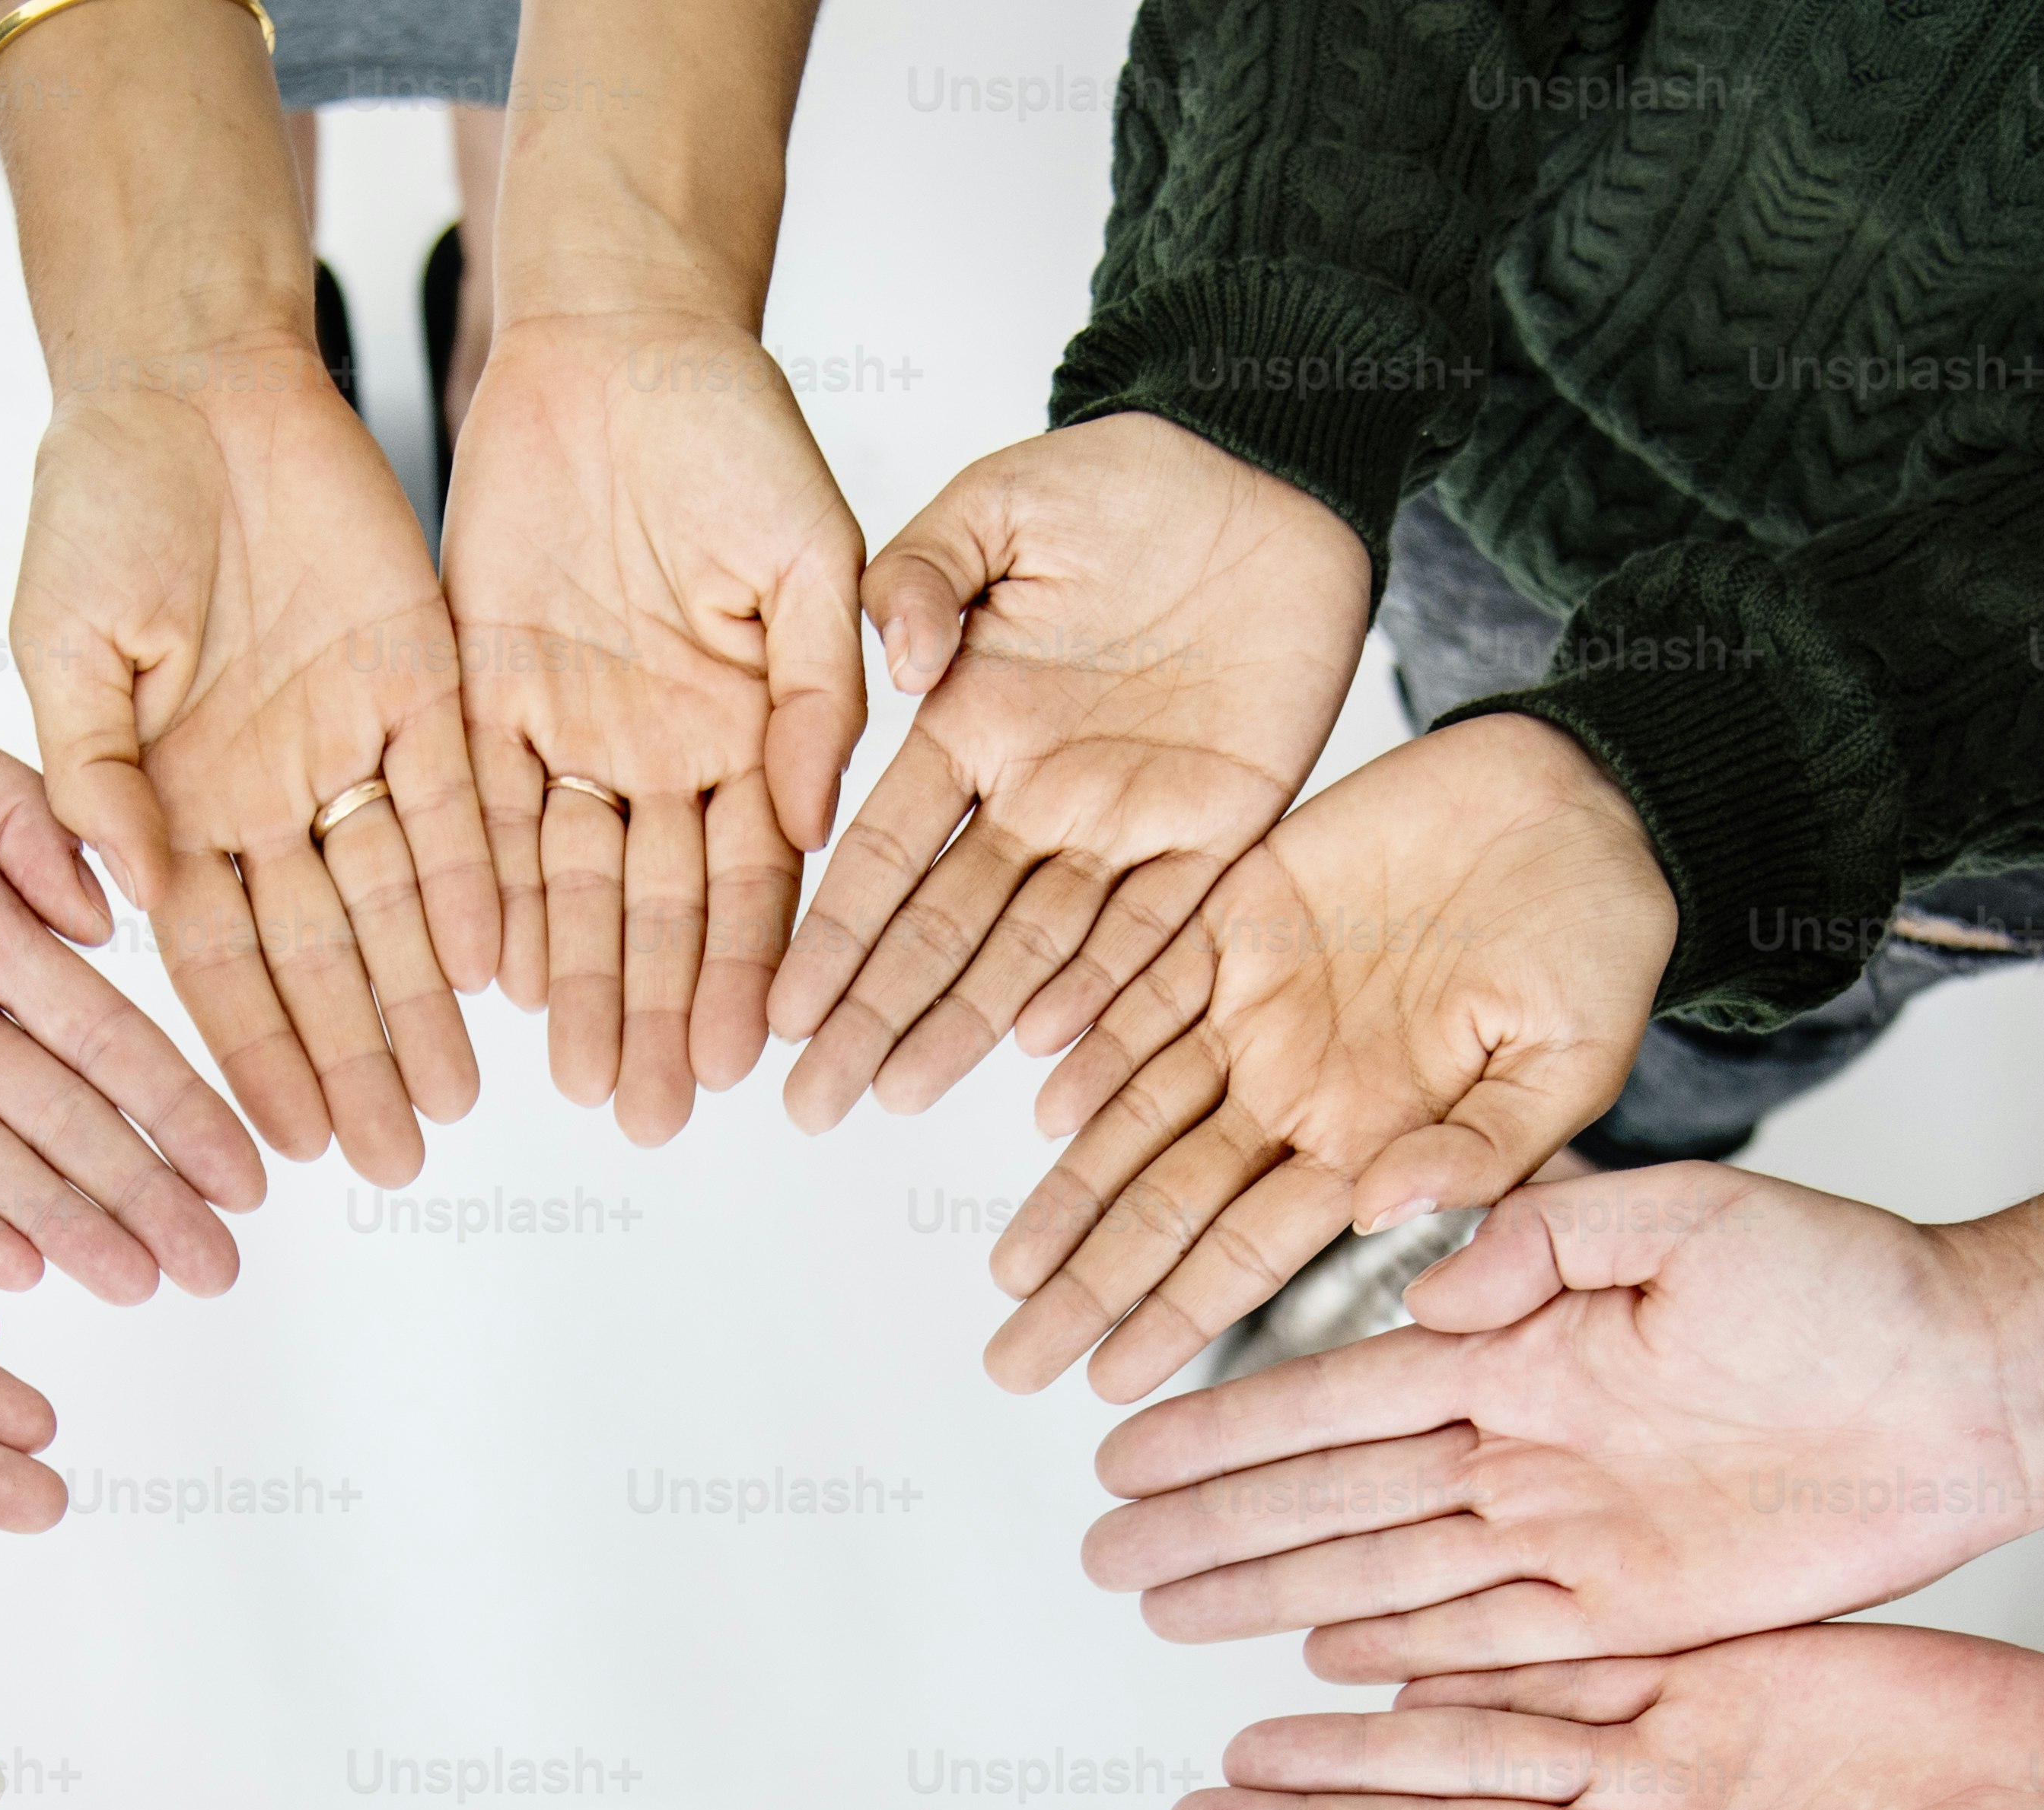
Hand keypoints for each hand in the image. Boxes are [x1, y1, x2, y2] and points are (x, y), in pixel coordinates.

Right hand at [16, 342, 494, 1184]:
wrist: (188, 375)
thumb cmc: (98, 500)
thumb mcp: (63, 635)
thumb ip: (88, 761)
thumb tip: (116, 880)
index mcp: (171, 800)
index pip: (214, 958)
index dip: (248, 1052)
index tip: (278, 1147)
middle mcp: (266, 796)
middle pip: (318, 958)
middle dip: (353, 1062)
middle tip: (394, 1162)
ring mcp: (346, 744)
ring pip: (394, 903)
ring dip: (423, 1005)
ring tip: (458, 1101)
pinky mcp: (423, 682)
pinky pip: (458, 801)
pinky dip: (473, 882)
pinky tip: (492, 966)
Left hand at [443, 309, 863, 1141]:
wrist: (617, 338)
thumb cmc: (734, 425)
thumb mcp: (812, 546)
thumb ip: (822, 683)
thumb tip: (815, 816)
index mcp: (753, 727)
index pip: (755, 877)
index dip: (752, 969)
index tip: (752, 1057)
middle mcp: (664, 750)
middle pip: (660, 908)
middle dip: (660, 1012)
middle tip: (656, 1115)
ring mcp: (574, 729)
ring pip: (573, 885)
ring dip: (581, 984)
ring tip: (584, 1081)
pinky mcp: (484, 693)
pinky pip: (480, 814)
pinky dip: (489, 894)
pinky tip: (499, 977)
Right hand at [774, 419, 1367, 1132]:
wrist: (1266, 473)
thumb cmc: (1129, 477)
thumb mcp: (1000, 504)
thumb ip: (922, 576)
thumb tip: (895, 665)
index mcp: (970, 724)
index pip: (883, 852)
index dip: (831, 934)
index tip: (776, 1009)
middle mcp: (1035, 794)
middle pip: (942, 929)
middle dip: (874, 1016)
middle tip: (811, 1102)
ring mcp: (1124, 821)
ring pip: (1033, 949)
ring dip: (966, 1025)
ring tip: (899, 1096)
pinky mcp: (1218, 829)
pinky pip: (1157, 928)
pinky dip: (1104, 990)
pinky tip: (1043, 1049)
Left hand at [991, 717, 1674, 1401]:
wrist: (1590, 805)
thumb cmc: (1599, 943)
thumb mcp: (1571, 1063)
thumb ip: (1484, 1150)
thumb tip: (1383, 1211)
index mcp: (1370, 1139)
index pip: (1249, 1250)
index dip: (1174, 1315)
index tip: (1107, 1385)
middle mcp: (1297, 1087)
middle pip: (1168, 1199)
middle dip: (1090, 1284)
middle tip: (1013, 1362)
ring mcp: (1259, 1003)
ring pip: (1133, 1108)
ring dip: (1069, 1187)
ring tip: (1005, 1271)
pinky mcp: (1238, 908)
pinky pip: (1144, 977)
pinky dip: (1092, 1033)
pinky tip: (1044, 1101)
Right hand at [1086, 1163, 2043, 1674]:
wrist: (1978, 1388)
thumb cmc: (1854, 1286)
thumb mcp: (1697, 1222)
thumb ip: (1558, 1241)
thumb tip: (1440, 1298)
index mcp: (1529, 1348)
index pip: (1345, 1399)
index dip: (1231, 1432)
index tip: (1125, 1453)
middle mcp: (1529, 1448)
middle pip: (1337, 1501)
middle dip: (1216, 1529)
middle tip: (1103, 1560)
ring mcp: (1573, 1538)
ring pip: (1386, 1579)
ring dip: (1272, 1598)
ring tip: (1164, 1613)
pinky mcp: (1634, 1614)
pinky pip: (1490, 1647)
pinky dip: (1401, 1661)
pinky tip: (1315, 1666)